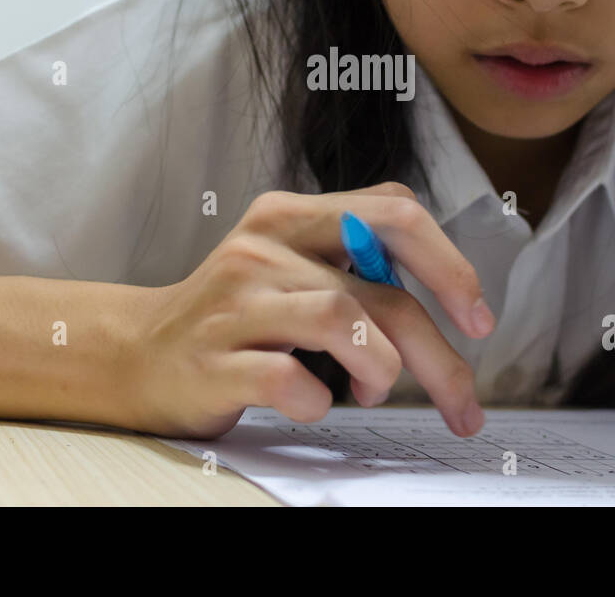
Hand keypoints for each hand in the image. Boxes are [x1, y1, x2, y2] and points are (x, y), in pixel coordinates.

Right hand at [123, 183, 493, 439]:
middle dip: (438, 353)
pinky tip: (313, 404)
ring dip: (380, 369)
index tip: (477, 318)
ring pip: (343, 320)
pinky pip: (289, 380)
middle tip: (465, 402)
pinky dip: (317, 401)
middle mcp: (263, 247)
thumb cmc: (235, 314)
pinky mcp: (214, 359)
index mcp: (291, 214)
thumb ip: (354, 258)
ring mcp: (235, 302)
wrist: (137, 353)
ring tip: (373, 391)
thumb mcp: (291, 262)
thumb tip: (446, 291)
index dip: (451, 265)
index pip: (394, 211)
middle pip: (381, 286)